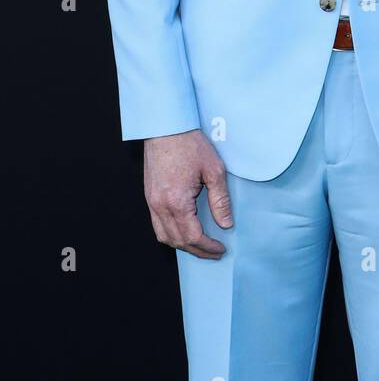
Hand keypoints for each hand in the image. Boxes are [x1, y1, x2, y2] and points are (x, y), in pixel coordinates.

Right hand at [143, 128, 232, 258]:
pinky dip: (171, 234)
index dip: (208, 247)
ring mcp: (152, 202)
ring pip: (164, 236)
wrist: (166, 128)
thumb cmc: (190, 145)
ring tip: (200, 245)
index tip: (220, 249)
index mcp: (177, 202)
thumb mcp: (214, 170)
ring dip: (182, 244)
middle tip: (214, 252)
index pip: (193, 237)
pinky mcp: (149, 197)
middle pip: (178, 241)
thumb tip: (226, 223)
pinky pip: (157, 225)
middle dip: (197, 250)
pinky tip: (184, 231)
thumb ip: (220, 200)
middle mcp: (161, 206)